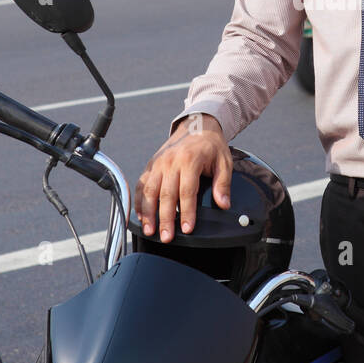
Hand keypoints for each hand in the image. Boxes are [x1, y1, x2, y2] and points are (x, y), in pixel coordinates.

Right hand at [134, 114, 231, 243]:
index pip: (187, 191)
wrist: (198, 126)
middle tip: (166, 237)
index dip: (186, 212)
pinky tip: (141, 216)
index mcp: (189, 160)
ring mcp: (158, 163)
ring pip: (149, 191)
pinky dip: (139, 201)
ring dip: (148, 213)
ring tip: (150, 231)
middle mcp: (170, 161)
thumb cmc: (211, 146)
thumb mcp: (224, 162)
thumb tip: (224, 204)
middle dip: (165, 218)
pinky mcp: (151, 165)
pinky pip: (141, 184)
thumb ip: (223, 183)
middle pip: (166, 194)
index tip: (187, 229)